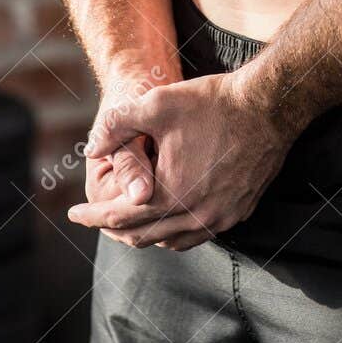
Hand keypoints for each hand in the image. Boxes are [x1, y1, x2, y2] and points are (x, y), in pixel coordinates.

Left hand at [67, 71, 293, 250]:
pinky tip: (167, 214)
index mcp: (171, 195)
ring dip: (144, 232)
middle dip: (113, 229)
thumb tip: (89, 149)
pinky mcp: (238, 213)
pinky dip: (174, 230)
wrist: (269, 105)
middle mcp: (196, 216)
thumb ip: (117, 126)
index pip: (118, 218)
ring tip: (128, 218)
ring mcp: (221, 219)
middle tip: (96, 218)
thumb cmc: (213, 102)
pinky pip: (197, 234)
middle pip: (142, 237)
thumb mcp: (157, 104)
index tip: (72, 215)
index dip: (91, 216)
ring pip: (170, 240)